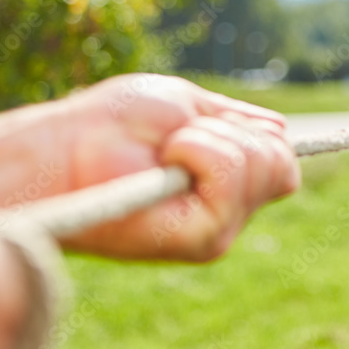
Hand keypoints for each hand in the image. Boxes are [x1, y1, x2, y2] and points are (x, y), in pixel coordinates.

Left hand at [0, 74, 299, 261]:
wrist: (66, 148)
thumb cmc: (113, 125)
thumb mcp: (187, 108)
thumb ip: (237, 122)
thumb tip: (282, 130)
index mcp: (225, 185)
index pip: (282, 159)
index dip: (257, 132)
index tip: (199, 124)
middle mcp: (227, 213)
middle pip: (281, 164)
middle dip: (233, 130)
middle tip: (175, 138)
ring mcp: (218, 230)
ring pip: (264, 164)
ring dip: (210, 136)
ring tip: (165, 149)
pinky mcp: (202, 240)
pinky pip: (232, 173)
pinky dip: (200, 149)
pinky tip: (165, 158)